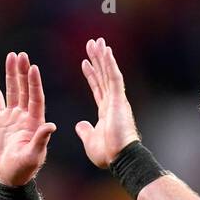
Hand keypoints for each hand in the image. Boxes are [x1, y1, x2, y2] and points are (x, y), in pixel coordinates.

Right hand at [0, 52, 55, 185]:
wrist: (6, 178)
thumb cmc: (22, 170)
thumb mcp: (33, 156)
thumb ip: (40, 140)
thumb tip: (51, 126)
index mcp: (35, 123)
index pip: (36, 98)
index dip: (35, 83)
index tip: (33, 68)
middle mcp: (24, 116)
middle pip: (24, 89)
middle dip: (23, 73)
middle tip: (21, 55)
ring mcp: (11, 116)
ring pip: (11, 90)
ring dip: (11, 74)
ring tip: (11, 56)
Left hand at [75, 37, 140, 168]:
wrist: (119, 158)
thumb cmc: (108, 154)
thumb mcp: (90, 141)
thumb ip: (85, 131)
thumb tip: (80, 124)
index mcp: (106, 111)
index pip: (97, 88)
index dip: (91, 75)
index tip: (84, 63)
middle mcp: (113, 102)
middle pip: (103, 76)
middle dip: (97, 60)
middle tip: (91, 44)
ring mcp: (117, 100)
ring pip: (108, 73)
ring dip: (102, 56)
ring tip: (97, 41)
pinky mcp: (120, 99)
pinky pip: (114, 77)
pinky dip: (110, 63)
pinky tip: (106, 50)